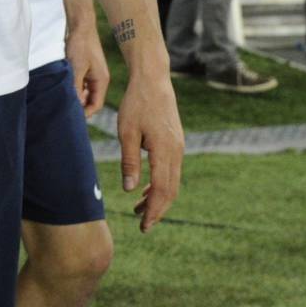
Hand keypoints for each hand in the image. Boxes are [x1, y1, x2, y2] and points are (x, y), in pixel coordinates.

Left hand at [66, 20, 109, 115]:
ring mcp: (93, 75)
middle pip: (91, 101)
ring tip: (63, 100)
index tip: (71, 117)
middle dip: (80, 107)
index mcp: (101, 81)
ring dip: (76, 97)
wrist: (80, 25)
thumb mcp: (76, 67)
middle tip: (65, 110)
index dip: (84, 113)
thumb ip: (77, 87)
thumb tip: (76, 105)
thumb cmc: (80, 45)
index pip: (96, 105)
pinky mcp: (86, 70)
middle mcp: (99, 80)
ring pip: (85, 94)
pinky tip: (64, 89)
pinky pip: (81, 85)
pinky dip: (74, 89)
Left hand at [116, 72, 183, 231]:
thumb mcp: (126, 132)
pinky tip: (146, 189)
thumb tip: (130, 190)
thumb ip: (129, 161)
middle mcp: (176, 151)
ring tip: (139, 209)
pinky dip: (161, 184)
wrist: (153, 80)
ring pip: (172, 181)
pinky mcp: (176, 142)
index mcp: (164, 150)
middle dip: (158, 210)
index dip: (153, 210)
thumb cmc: (137, 103)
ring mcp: (178, 147)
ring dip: (158, 198)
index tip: (143, 225)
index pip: (162, 190)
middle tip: (143, 226)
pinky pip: (171, 170)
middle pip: (170, 190)